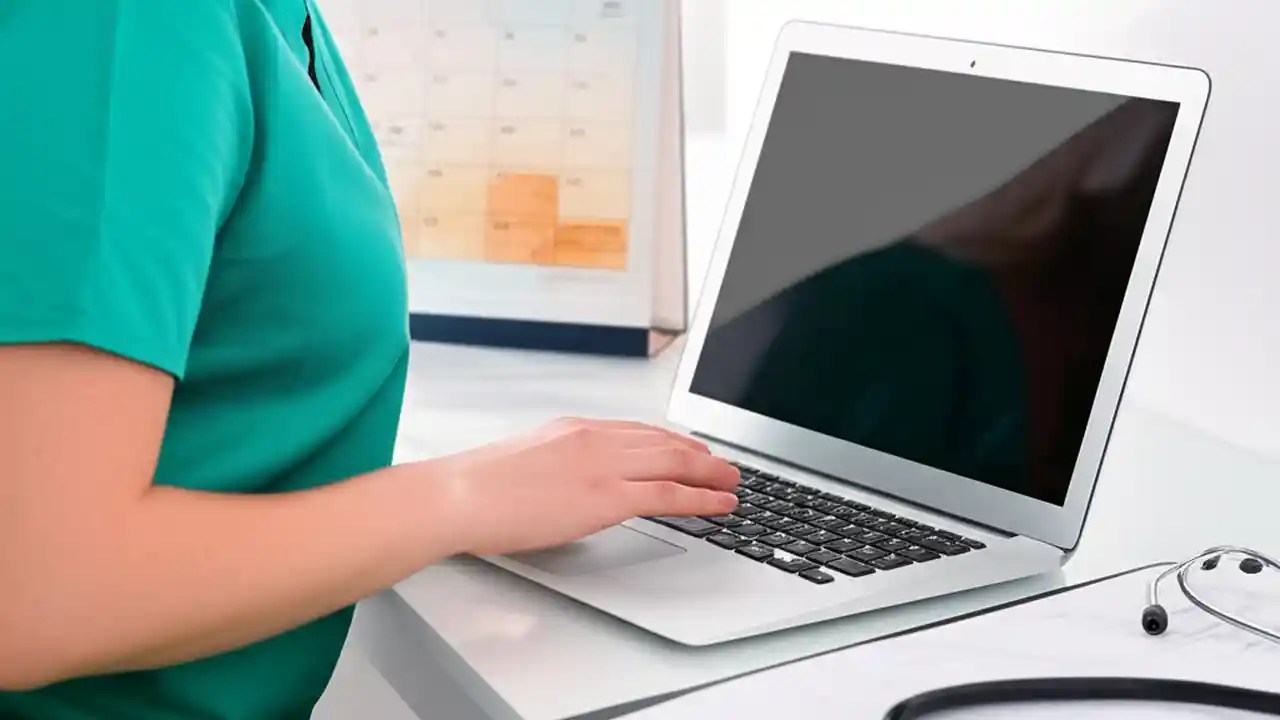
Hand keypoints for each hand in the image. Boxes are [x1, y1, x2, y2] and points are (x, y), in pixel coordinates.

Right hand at [424, 418, 739, 556]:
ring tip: (732, 481)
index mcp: (573, 429)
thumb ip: (554, 468)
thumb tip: (566, 486)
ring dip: (710, 472)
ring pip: (674, 463)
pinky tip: (720, 502)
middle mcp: (594, 438)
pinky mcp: (606, 496)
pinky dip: (701, 497)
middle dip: (698, 453)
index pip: (635, 430)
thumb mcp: (522, 464)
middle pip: (662, 442)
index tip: (686, 446)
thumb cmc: (475, 488)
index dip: (668, 440)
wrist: (457, 496)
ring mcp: (603, 465)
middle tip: (722, 463)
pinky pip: (668, 494)